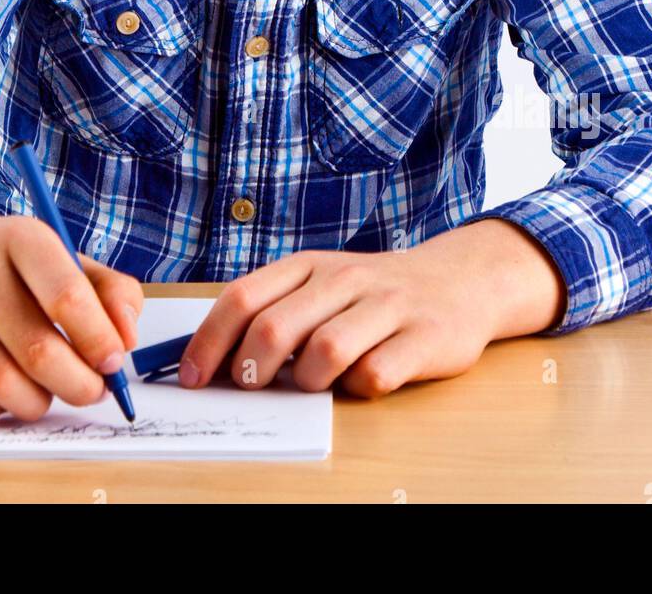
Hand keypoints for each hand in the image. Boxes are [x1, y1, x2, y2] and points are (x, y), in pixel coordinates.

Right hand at [0, 192, 144, 421]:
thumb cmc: (4, 258)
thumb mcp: (60, 255)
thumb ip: (110, 291)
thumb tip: (126, 340)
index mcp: (20, 235)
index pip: (68, 298)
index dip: (99, 341)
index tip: (114, 362)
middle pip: (37, 349)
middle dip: (77, 384)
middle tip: (90, 392)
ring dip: (36, 402)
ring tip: (47, 395)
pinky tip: (4, 394)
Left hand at [177, 231, 519, 399]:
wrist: (459, 280)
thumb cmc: (373, 292)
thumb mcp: (321, 284)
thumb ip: (276, 309)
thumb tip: (213, 357)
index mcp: (310, 264)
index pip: (244, 297)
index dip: (210, 341)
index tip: (192, 376)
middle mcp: (345, 278)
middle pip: (275, 327)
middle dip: (250, 369)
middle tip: (252, 387)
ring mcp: (387, 305)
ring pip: (324, 351)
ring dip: (307, 381)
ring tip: (316, 382)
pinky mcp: (423, 337)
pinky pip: (376, 374)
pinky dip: (360, 389)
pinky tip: (363, 380)